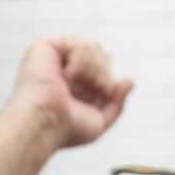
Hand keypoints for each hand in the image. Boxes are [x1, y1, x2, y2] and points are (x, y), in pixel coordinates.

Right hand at [7, 34, 130, 150]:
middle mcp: (63, 66)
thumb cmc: (64, 130)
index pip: (104, 68)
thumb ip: (116, 103)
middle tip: (84, 94)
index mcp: (73, 82)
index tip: (88, 101)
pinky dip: (82, 64)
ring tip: (73, 85)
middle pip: (102, 55)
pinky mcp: (45, 45)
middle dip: (102, 77)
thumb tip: (130, 80)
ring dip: (93, 72)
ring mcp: (54, 55)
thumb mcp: (99, 121)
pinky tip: (68, 77)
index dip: (105, 84)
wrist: (44, 126)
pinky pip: (82, 44)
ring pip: (95, 48)